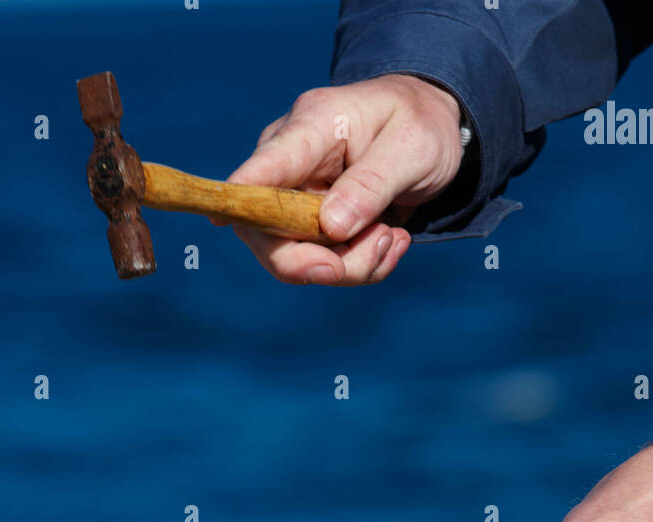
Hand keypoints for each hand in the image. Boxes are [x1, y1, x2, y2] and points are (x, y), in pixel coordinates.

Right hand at [215, 75, 462, 284]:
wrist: (433, 131)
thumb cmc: (421, 126)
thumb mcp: (412, 148)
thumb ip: (371, 185)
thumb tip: (329, 228)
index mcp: (312, 126)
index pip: (264, 166)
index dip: (239, 197)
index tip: (219, 218)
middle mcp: (290, 162)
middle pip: (266, 229)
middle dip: (319, 262)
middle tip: (376, 253)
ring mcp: (295, 194)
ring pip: (295, 257)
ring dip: (351, 265)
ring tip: (393, 237)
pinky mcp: (309, 223)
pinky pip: (320, 262)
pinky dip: (358, 264)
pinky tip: (389, 239)